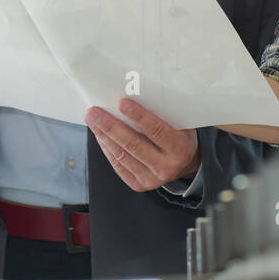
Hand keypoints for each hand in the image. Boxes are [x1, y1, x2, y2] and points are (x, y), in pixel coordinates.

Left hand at [85, 99, 200, 191]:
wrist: (185, 163)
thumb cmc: (179, 135)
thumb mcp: (180, 123)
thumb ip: (163, 113)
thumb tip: (135, 95)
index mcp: (181, 148)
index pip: (157, 130)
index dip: (139, 116)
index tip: (121, 103)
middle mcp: (167, 167)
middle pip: (134, 145)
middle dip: (111, 127)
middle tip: (94, 112)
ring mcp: (152, 179)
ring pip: (122, 156)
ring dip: (104, 136)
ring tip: (92, 121)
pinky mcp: (140, 184)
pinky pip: (119, 165)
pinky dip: (107, 148)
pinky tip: (100, 135)